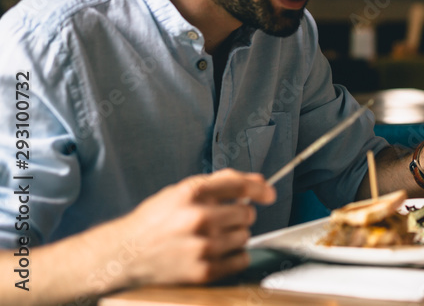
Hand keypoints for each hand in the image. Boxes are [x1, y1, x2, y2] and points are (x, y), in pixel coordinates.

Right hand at [115, 169, 275, 286]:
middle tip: (223, 220)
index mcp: (192, 193)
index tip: (268, 194)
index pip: (240, 186)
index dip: (260, 189)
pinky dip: (235, 256)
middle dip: (239, 215)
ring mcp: (202, 246)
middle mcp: (198, 218)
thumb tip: (257, 184)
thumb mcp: (180, 192)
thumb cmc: (155, 221)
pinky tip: (218, 253)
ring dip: (235, 236)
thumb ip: (218, 184)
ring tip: (213, 237)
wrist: (124, 255)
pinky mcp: (203, 271)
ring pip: (245, 236)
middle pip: (246, 214)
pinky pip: (241, 260)